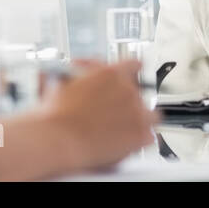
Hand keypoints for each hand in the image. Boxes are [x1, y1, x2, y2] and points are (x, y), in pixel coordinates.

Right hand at [43, 61, 157, 171]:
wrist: (58, 138)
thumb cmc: (56, 113)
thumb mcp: (64, 81)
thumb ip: (80, 75)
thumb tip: (79, 74)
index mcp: (111, 74)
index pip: (134, 64)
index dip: (131, 71)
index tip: (131, 76)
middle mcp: (127, 90)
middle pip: (140, 92)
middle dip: (127, 102)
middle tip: (114, 112)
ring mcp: (136, 112)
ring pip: (152, 114)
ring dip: (141, 120)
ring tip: (127, 129)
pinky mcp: (139, 135)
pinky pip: (149, 136)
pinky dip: (140, 140)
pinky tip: (129, 143)